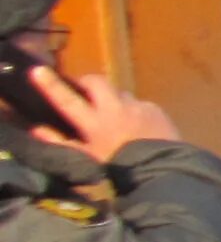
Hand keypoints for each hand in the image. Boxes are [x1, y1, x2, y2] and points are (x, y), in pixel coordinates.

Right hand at [31, 67, 180, 161]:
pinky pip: (139, 105)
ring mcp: (137, 107)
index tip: (37, 70)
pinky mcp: (155, 109)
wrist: (162, 170)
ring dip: (113, 100)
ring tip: (114, 116)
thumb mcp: (87, 159)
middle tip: (83, 90)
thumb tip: (37, 129)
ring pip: (120, 93)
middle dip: (87, 82)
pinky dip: (134, 111)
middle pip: (97, 82)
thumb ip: (61, 143)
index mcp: (94, 123)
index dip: (51, 85)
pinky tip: (137, 126)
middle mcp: (115, 109)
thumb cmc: (119, 169)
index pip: (67, 100)